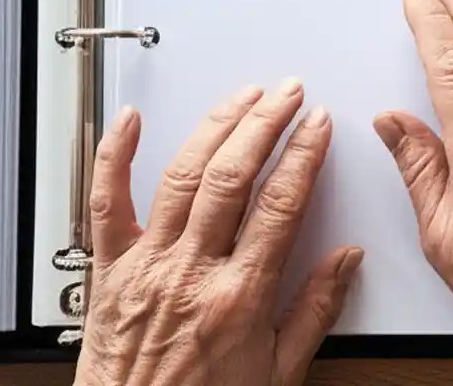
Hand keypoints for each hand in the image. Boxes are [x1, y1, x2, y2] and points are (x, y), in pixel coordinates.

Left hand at [75, 80, 362, 385]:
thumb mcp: (281, 372)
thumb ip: (317, 309)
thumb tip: (347, 259)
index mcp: (239, 298)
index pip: (281, 204)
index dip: (304, 155)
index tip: (319, 125)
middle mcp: (191, 272)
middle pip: (233, 177)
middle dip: (266, 124)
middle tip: (289, 93)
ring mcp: (147, 265)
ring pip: (182, 176)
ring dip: (216, 127)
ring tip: (243, 96)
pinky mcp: (109, 269)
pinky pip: (105, 203)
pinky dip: (113, 156)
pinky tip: (128, 120)